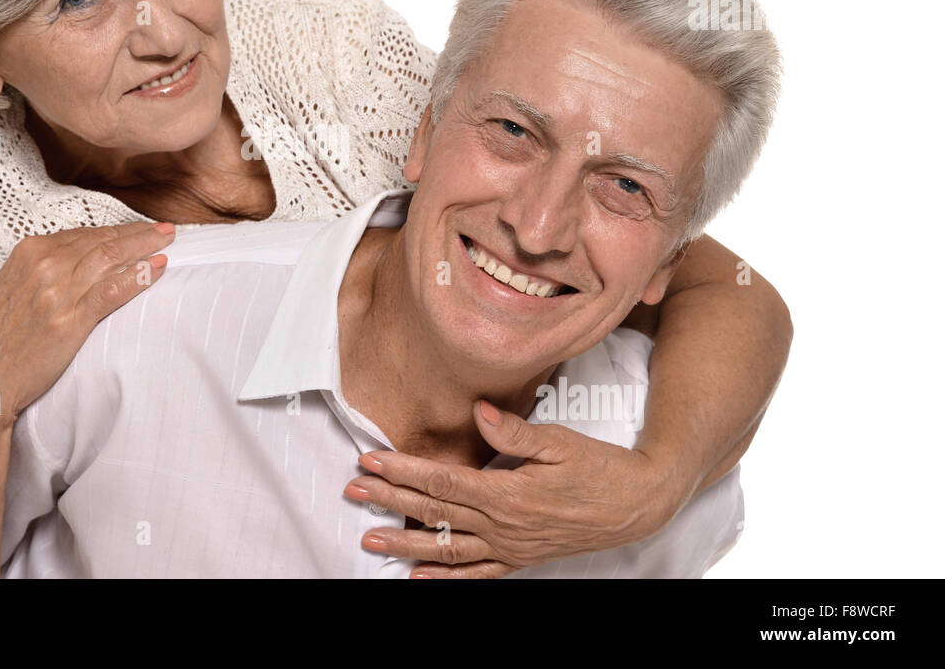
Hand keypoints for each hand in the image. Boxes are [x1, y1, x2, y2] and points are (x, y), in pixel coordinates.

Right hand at [0, 221, 175, 419]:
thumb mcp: (7, 288)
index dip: (116, 230)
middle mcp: (44, 264)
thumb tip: (67, 259)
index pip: (83, 234)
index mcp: (27, 252)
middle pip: (103, 240)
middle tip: (166, 228)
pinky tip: (158, 268)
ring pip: (112, 258)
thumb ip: (36, 269)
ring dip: (146, 246)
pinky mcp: (71, 319)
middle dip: (138, 232)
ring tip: (169, 241)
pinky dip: (139, 276)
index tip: (137, 229)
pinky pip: (114, 290)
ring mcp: (58, 290)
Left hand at [343, 400, 685, 577]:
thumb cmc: (600, 468)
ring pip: (448, 548)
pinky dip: (445, 578)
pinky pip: (477, 574)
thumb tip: (478, 411)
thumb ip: (515, 431)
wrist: (637, 505)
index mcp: (509, 494)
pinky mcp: (522, 557)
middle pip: (435, 514)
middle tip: (352, 493)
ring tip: (370, 537)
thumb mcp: (560, 441)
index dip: (402, 471)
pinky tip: (417, 576)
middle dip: (389, 502)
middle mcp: (504, 526)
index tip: (370, 462)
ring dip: (406, 542)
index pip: (442, 482)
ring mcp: (511, 546)